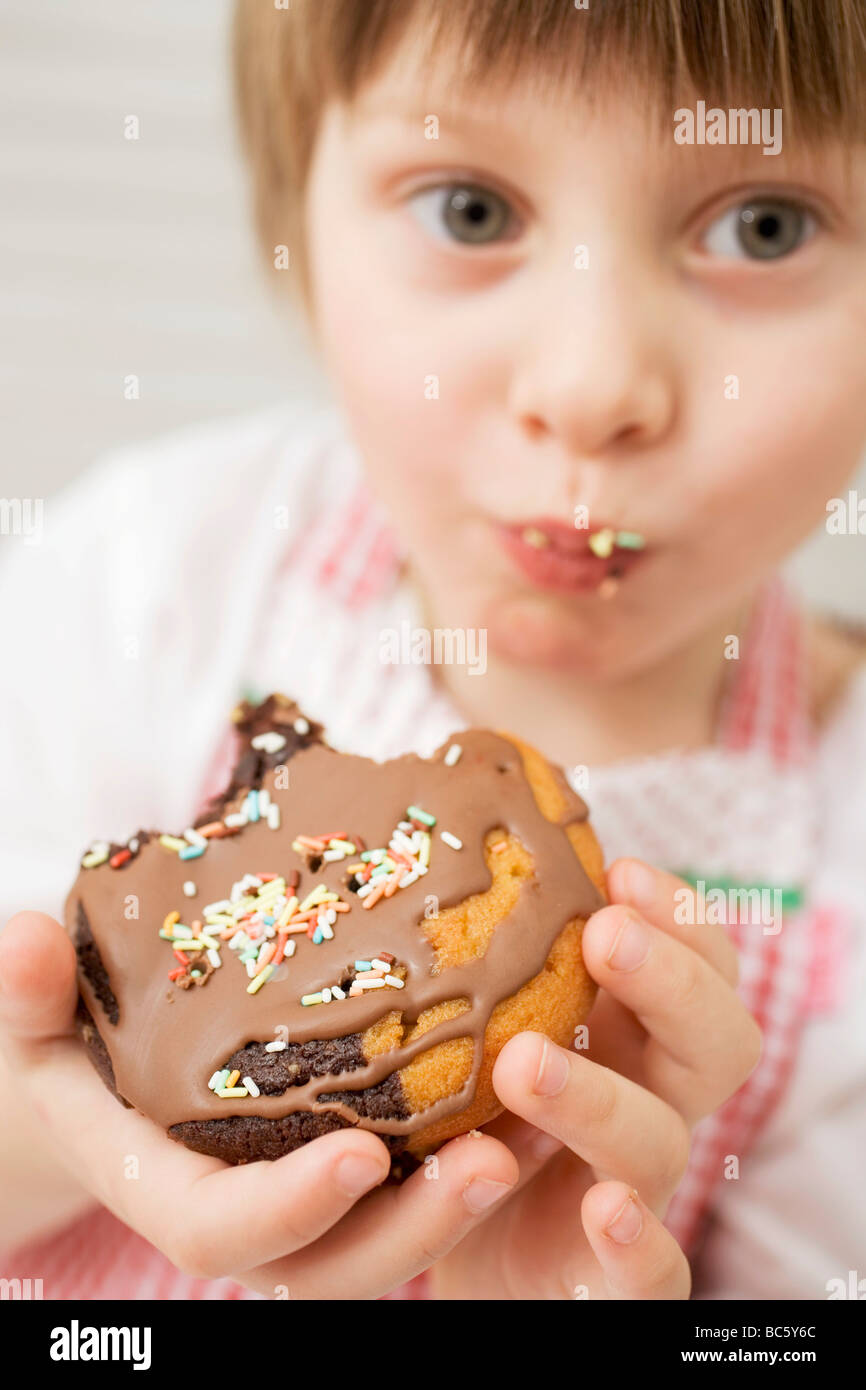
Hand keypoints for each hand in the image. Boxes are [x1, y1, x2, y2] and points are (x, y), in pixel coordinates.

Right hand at [0, 911, 523, 1297]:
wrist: (95, 1073)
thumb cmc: (64, 1044)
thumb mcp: (34, 1022)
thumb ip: (26, 995)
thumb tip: (18, 939)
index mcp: (164, 1188)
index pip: (223, 1234)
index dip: (290, 1210)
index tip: (359, 1154)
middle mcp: (243, 1211)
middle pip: (333, 1266)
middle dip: (413, 1226)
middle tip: (494, 1162)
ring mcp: (299, 1198)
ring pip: (389, 1238)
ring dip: (467, 1202)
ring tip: (543, 1137)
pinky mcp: (343, 1163)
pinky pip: (411, 1184)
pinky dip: (477, 1154)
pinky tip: (539, 1093)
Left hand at [428, 858, 762, 1299]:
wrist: (468, 1257)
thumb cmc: (478, 1117)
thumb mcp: (481, 1026)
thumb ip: (481, 960)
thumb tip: (429, 847)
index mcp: (632, 1034)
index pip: (697, 964)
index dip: (676, 917)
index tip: (618, 870)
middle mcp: (652, 1103)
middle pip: (715, 1040)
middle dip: (669, 980)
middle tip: (602, 933)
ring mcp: (637, 1190)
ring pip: (661, 1142)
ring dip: (600, 1097)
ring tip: (522, 1063)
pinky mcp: (610, 1279)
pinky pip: (658, 1275)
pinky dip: (641, 1243)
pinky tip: (605, 1208)